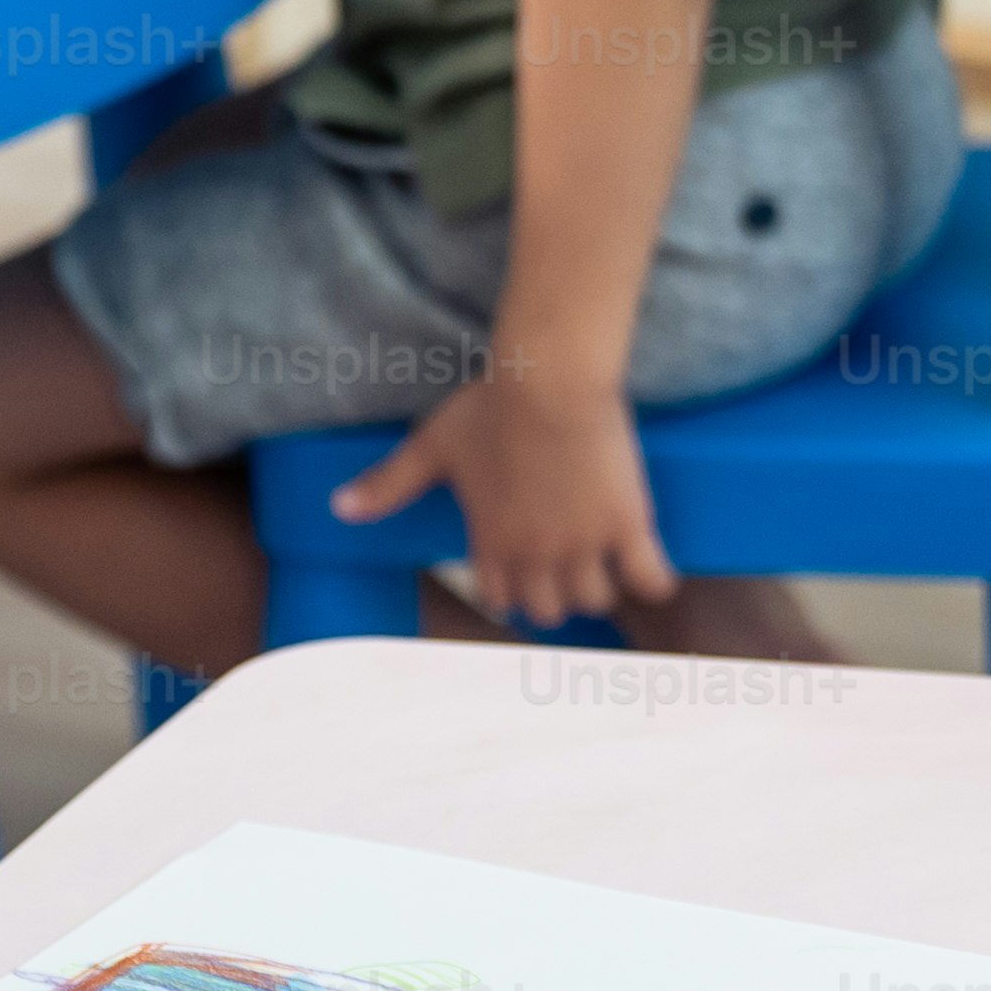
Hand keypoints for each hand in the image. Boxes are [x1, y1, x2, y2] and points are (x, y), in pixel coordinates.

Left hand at [334, 356, 671, 625]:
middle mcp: (536, 554)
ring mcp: (583, 544)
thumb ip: (388, 484)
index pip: (499, 595)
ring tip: (604, 563)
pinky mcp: (626, 525)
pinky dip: (652, 580)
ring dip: (597, 587)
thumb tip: (338, 508)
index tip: (522, 574)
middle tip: (565, 570)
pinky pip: (648, 579)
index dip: (511, 588)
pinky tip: (650, 567)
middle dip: (553, 595)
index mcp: (490, 540)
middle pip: (549, 608)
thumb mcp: (433, 447)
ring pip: (594, 599)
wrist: (549, 382)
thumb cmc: (489, 408)